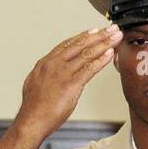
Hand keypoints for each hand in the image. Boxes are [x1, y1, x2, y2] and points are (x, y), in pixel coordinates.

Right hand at [15, 26, 121, 140]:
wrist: (31, 120)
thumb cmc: (34, 108)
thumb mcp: (35, 84)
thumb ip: (47, 76)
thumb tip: (53, 76)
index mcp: (45, 63)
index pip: (67, 45)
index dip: (83, 36)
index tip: (94, 31)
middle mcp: (54, 64)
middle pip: (80, 44)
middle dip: (98, 35)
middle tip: (111, 29)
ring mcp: (63, 73)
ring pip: (87, 53)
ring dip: (104, 44)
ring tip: (116, 37)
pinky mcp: (71, 84)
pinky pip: (90, 68)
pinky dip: (101, 60)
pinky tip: (110, 54)